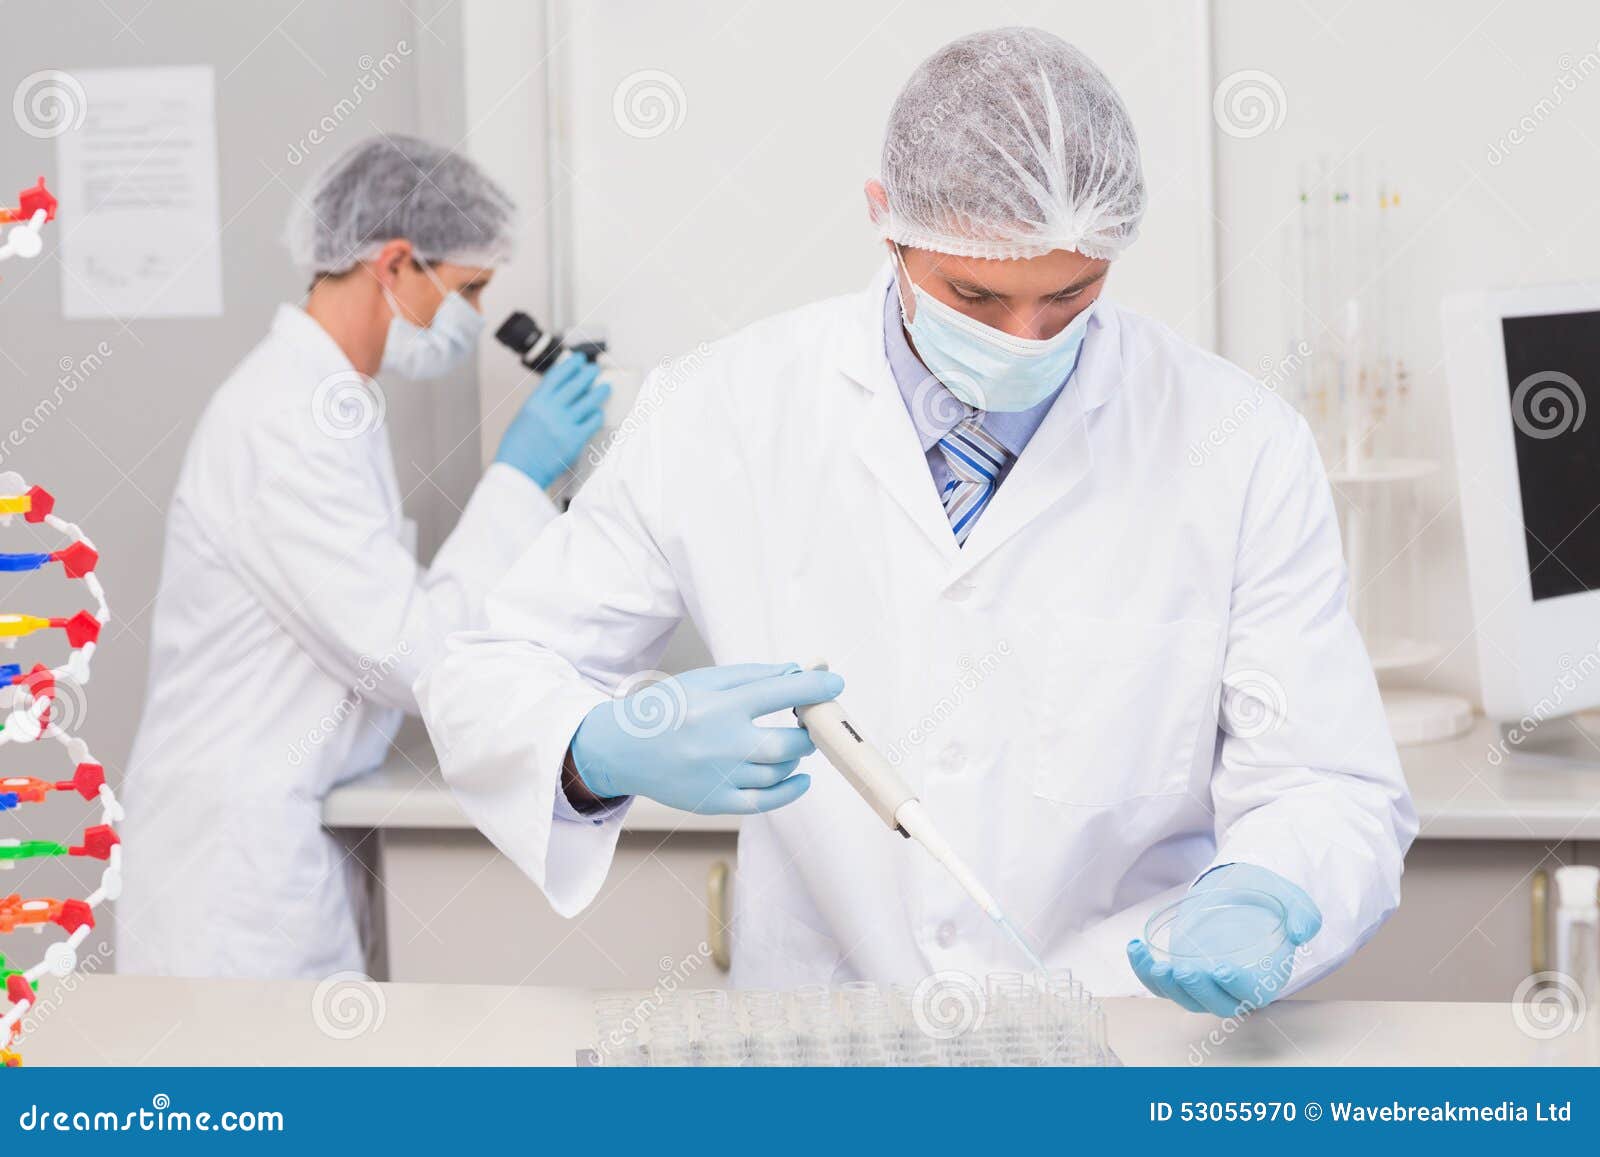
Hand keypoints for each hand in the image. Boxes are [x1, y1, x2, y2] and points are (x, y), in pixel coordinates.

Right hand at [494, 353, 611, 486]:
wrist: (519, 471)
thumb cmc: (518, 448)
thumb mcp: (524, 418)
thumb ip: (541, 406)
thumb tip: (559, 395)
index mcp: (535, 402)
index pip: (557, 376)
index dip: (570, 365)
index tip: (578, 358)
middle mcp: (551, 410)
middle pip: (576, 385)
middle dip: (588, 374)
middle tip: (595, 369)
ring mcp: (564, 424)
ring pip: (589, 401)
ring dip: (599, 392)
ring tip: (606, 387)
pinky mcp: (574, 439)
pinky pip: (592, 422)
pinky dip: (596, 415)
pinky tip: (598, 414)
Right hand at [570, 663, 844, 814]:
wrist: (621, 750)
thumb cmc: (665, 711)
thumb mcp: (704, 681)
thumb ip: (752, 676)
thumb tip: (798, 671)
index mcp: (719, 706)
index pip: (781, 692)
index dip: (815, 687)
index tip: (834, 684)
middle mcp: (721, 744)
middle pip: (790, 742)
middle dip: (811, 731)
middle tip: (813, 720)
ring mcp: (719, 777)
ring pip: (780, 771)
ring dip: (797, 755)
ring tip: (793, 742)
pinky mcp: (716, 802)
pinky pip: (766, 802)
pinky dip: (791, 790)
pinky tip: (801, 777)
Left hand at [1126, 863, 1321, 1016]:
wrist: (1243, 889)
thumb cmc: (1271, 900)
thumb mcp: (1294, 901)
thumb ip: (1304, 916)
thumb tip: (1300, 931)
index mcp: (1264, 977)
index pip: (1252, 994)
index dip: (1237, 986)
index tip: (1222, 969)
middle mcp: (1233, 987)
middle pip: (1215, 1004)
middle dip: (1197, 991)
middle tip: (1182, 969)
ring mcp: (1205, 981)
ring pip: (1184, 998)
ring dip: (1166, 987)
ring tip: (1155, 964)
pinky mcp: (1182, 970)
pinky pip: (1160, 983)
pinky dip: (1144, 971)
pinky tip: (1135, 948)